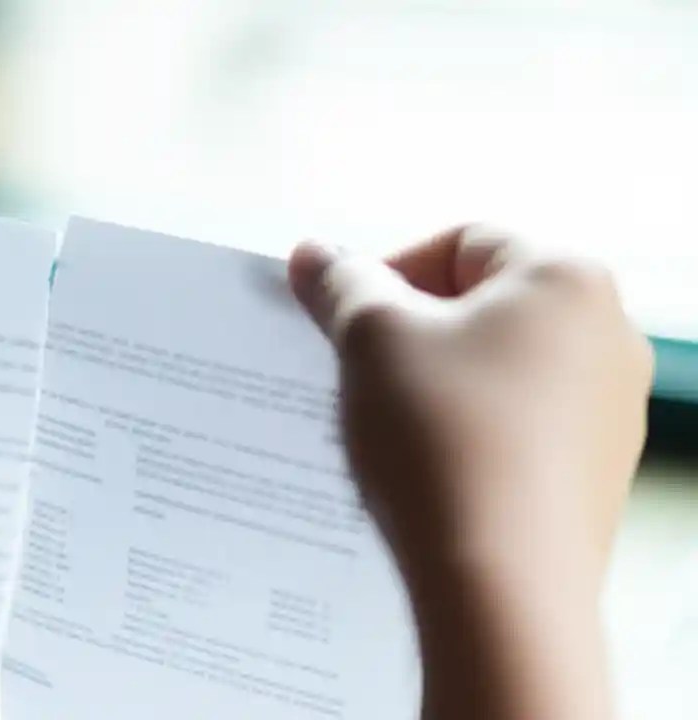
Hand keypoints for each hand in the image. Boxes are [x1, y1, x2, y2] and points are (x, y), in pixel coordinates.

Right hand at [289, 225, 651, 719]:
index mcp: (567, 278)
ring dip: (432, 385)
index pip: (460, 241)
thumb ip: (339, 283)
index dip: (387, 271)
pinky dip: (465, 434)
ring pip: (495, 369)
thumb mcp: (371, 340)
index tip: (342, 319)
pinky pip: (515, 427)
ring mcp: (611, 408)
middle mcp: (608, 334)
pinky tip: (426, 471)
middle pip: (481, 305)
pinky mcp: (594, 472)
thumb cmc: (442, 441)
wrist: (499, 588)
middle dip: (408, 332)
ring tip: (386, 428)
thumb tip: (313, 253)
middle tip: (355, 370)